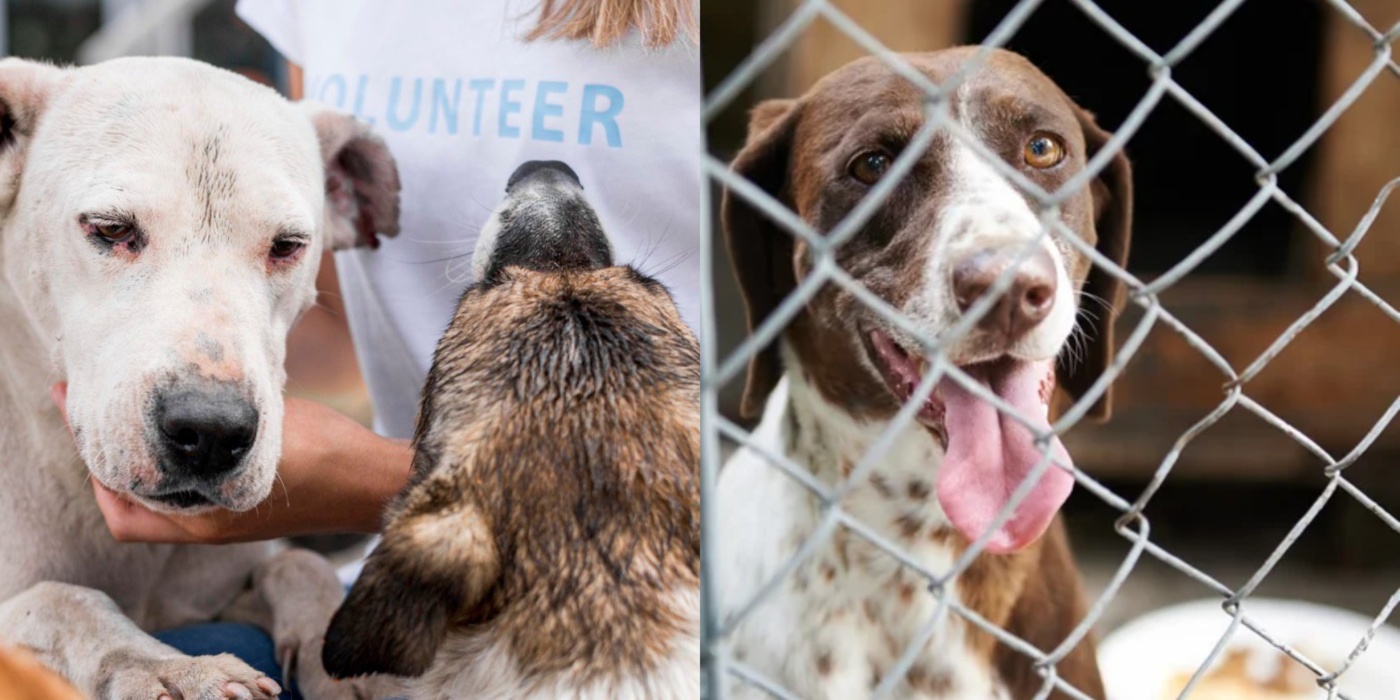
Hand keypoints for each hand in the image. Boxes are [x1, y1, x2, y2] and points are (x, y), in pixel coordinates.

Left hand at [51, 383, 411, 543]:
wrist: (370, 481)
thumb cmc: (323, 452)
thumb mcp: (258, 428)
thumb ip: (209, 423)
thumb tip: (167, 394)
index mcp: (203, 518)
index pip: (118, 504)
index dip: (91, 458)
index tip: (78, 411)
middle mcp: (206, 528)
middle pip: (128, 507)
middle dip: (106, 462)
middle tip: (91, 410)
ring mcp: (223, 523)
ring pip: (156, 503)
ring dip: (138, 464)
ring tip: (128, 415)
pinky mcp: (241, 511)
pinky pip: (184, 496)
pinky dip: (168, 469)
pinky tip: (176, 431)